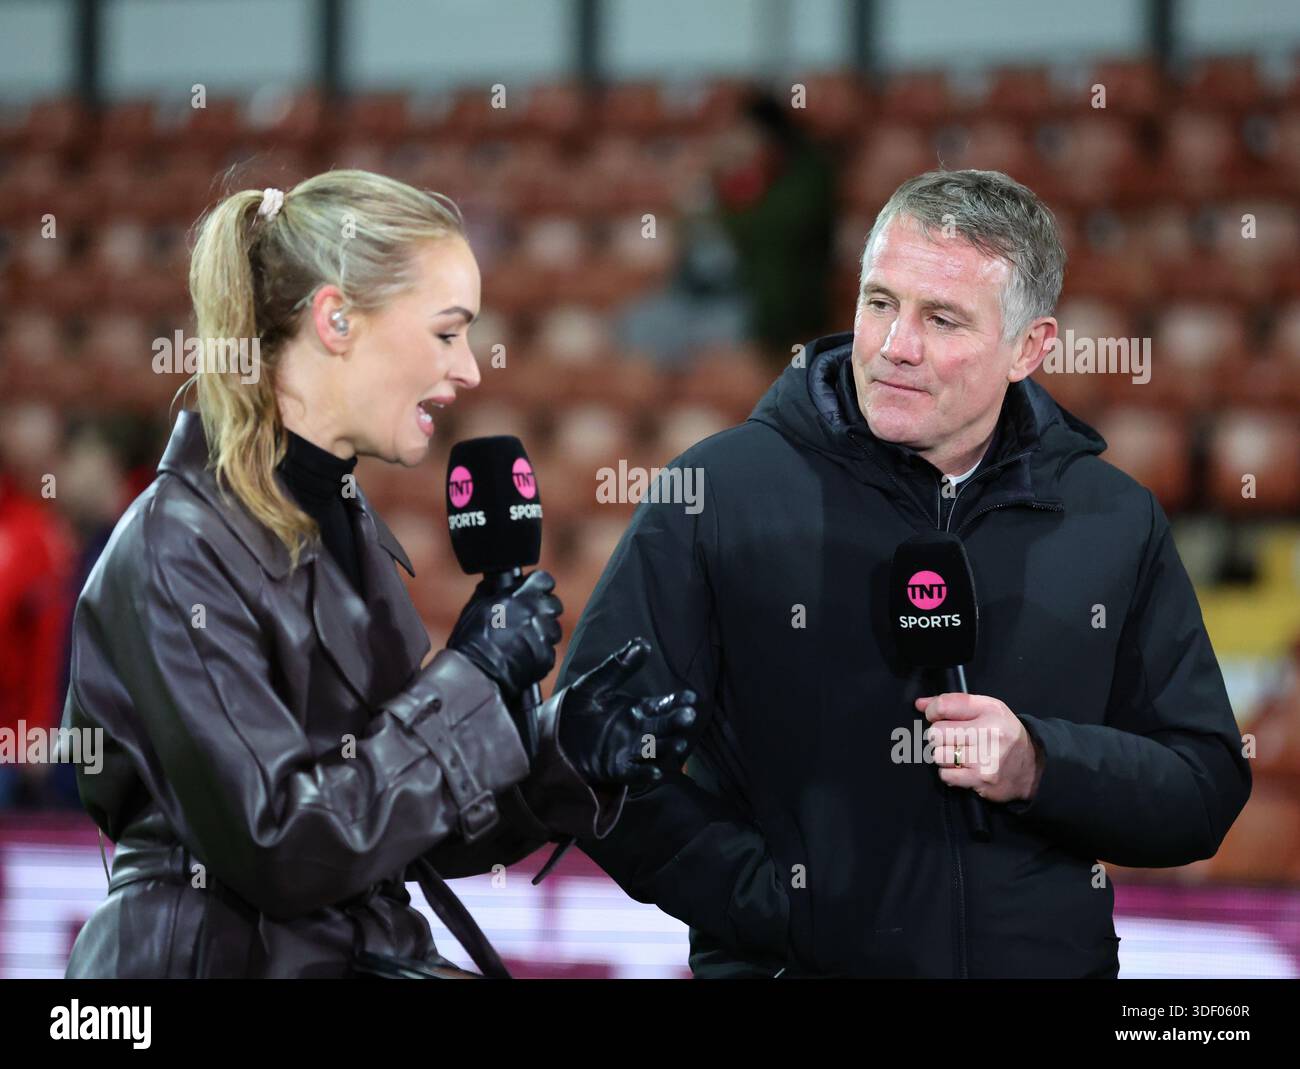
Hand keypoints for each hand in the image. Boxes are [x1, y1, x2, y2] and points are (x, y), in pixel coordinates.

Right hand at [447, 570, 562, 703]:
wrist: (475, 673)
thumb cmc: (471, 639)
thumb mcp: (475, 606)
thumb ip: (491, 591)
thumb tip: (496, 583)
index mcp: (521, 595)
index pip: (544, 580)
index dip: (539, 587)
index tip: (534, 593)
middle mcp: (537, 612)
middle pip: (554, 604)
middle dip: (544, 610)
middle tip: (528, 620)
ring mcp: (544, 635)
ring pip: (554, 629)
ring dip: (543, 633)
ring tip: (523, 642)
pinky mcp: (547, 657)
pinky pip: (549, 651)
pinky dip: (539, 653)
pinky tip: (523, 657)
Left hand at [552, 638, 696, 787]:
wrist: (550, 734)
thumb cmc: (575, 707)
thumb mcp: (595, 684)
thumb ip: (618, 667)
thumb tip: (642, 643)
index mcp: (635, 710)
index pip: (662, 705)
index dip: (677, 701)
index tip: (691, 697)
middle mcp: (637, 730)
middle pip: (663, 727)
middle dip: (676, 722)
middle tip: (688, 716)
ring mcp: (628, 751)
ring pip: (654, 749)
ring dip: (667, 747)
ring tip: (677, 744)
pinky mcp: (615, 769)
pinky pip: (634, 772)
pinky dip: (644, 772)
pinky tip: (655, 770)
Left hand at [916, 692, 1042, 803]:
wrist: (1032, 766)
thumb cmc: (1004, 734)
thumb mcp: (987, 709)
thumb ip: (952, 703)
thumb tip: (920, 704)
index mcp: (990, 711)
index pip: (944, 706)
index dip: (933, 711)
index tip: (936, 716)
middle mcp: (988, 733)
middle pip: (936, 733)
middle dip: (938, 736)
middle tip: (951, 738)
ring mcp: (984, 758)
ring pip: (938, 755)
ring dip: (944, 756)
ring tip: (959, 753)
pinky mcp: (980, 780)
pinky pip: (945, 775)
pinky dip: (949, 773)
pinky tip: (963, 768)